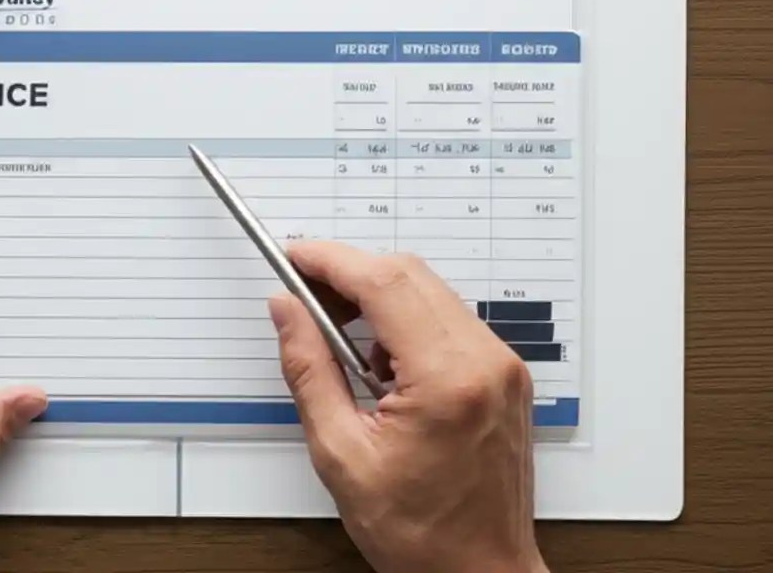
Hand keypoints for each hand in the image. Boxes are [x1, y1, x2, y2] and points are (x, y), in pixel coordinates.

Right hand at [270, 242, 547, 572]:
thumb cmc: (420, 533)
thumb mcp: (341, 453)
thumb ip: (309, 370)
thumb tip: (287, 311)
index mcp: (447, 380)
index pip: (385, 282)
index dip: (332, 260)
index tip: (295, 256)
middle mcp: (486, 362)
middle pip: (410, 275)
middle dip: (351, 274)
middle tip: (306, 296)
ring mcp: (502, 367)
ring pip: (431, 292)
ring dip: (379, 299)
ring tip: (341, 344)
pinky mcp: (504, 376)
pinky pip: (449, 320)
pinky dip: (406, 323)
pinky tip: (380, 365)